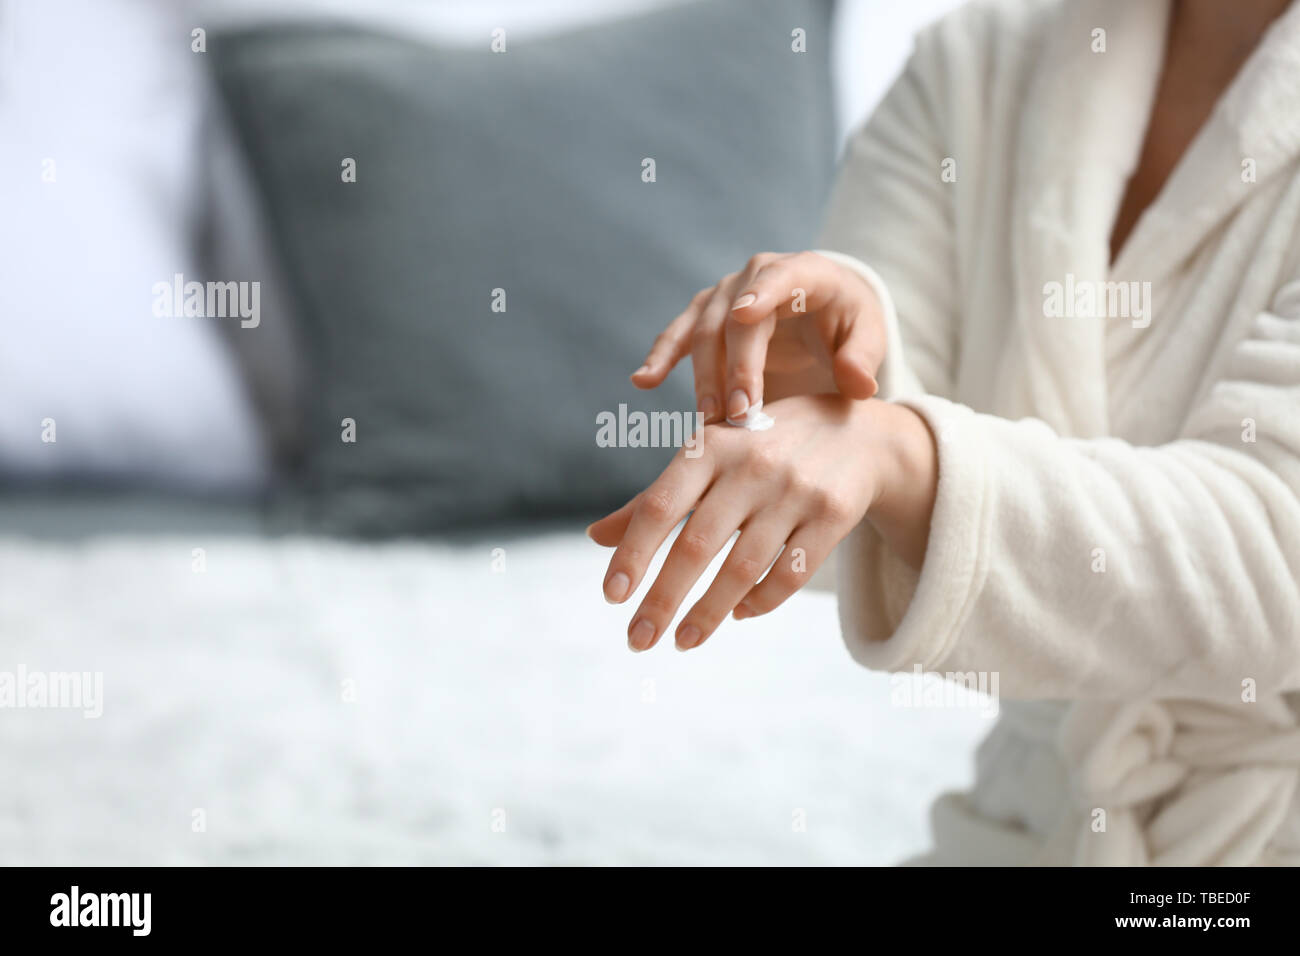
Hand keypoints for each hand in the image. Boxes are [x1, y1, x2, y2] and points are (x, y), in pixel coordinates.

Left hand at [588, 394, 935, 651]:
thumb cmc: (762, 449)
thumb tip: (595, 538)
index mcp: (711, 445)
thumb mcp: (708, 459)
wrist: (858, 434)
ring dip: (707, 613)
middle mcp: (752, 465)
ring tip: (681, 641)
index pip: (659, 505)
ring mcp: (796, 490)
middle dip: (663, 599)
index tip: (612, 596)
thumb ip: (654, 499)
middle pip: (697, 545)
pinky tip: (736, 615)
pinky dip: (759, 602)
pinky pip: (790, 574)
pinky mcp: (834, 515)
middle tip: (637, 641)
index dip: (633, 552)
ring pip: (743, 568)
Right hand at [629, 251, 885, 422]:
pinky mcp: (705, 317)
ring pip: (703, 332)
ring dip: (705, 378)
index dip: (760, 292)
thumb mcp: (868, 334)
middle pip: (736, 320)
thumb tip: (858, 386)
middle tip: (742, 414)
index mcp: (802, 271)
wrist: (822, 311)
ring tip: (710, 419)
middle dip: (737, 368)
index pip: (780, 276)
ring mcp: (724, 295)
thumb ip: (863, 358)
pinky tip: (643, 380)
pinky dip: (660, 357)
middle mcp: (755, 276)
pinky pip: (678, 336)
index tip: (744, 314)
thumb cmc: (847, 322)